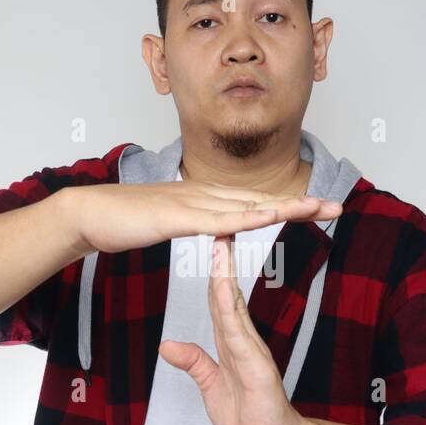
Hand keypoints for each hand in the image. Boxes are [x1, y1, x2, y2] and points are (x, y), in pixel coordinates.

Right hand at [64, 179, 341, 257]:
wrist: (88, 214)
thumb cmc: (122, 221)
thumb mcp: (168, 224)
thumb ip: (192, 222)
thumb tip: (211, 228)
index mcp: (203, 199)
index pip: (254, 202)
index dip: (289, 204)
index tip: (319, 209)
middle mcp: (203, 196)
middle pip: (261, 199)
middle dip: (301, 203)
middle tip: (337, 207)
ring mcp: (191, 204)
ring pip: (247, 206)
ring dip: (284, 207)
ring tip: (318, 208)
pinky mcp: (176, 217)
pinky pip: (217, 220)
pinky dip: (245, 219)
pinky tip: (268, 219)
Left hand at [158, 233, 313, 424]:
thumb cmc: (251, 419)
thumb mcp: (212, 388)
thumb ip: (195, 364)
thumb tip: (168, 345)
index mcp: (231, 345)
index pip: (218, 302)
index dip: (210, 273)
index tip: (207, 244)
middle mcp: (243, 342)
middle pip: (228, 295)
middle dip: (222, 261)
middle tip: (218, 225)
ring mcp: (252, 353)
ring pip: (234, 308)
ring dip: (226, 276)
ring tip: (221, 245)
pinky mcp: (258, 369)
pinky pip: (239, 336)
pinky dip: (230, 311)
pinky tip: (224, 290)